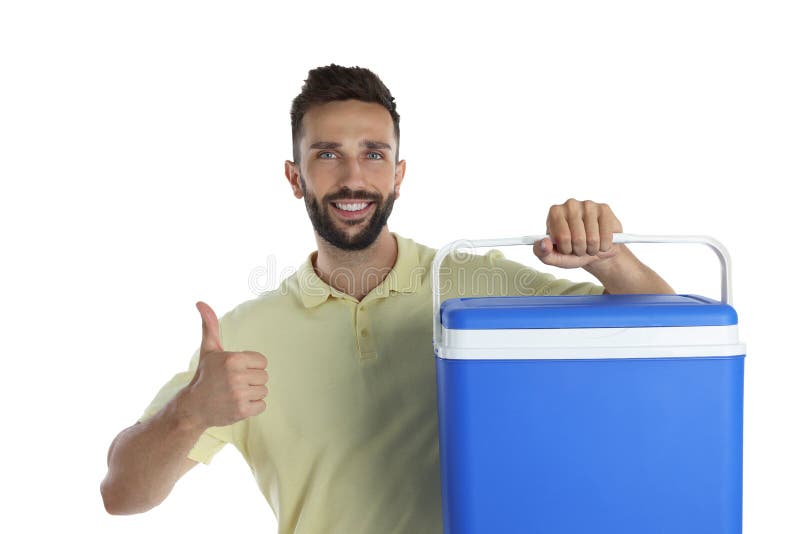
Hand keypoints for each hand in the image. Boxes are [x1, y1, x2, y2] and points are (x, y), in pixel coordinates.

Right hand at [183, 301, 268, 428]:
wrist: (193, 407)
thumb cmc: (205, 375)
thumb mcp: (209, 349)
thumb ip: (210, 325)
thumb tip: (200, 302)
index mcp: (233, 359)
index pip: (262, 361)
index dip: (251, 366)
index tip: (236, 370)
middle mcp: (236, 376)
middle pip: (264, 376)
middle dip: (252, 380)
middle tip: (234, 383)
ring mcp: (239, 394)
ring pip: (263, 391)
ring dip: (252, 393)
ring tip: (235, 393)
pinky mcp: (242, 410)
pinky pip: (262, 405)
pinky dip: (253, 406)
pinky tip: (237, 403)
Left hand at [533, 198, 622, 268]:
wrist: (595, 250)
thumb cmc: (572, 252)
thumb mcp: (555, 257)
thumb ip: (542, 253)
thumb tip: (544, 243)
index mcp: (554, 213)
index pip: (562, 237)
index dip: (566, 249)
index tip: (567, 248)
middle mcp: (570, 205)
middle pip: (578, 238)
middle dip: (580, 250)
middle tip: (580, 248)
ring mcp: (588, 205)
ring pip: (593, 239)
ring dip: (592, 249)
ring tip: (590, 245)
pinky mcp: (604, 209)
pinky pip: (606, 236)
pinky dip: (604, 246)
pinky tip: (601, 241)